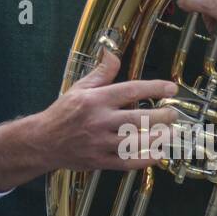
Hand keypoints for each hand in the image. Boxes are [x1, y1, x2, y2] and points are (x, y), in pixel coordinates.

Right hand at [0, 51, 176, 191]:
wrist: (43, 141)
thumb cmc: (63, 113)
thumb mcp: (80, 88)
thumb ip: (101, 72)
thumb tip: (113, 53)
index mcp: (96, 100)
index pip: (131, 90)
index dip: (154, 88)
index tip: (171, 88)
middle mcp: (100, 120)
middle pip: (138, 118)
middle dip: (162, 116)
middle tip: (174, 114)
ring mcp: (100, 142)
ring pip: (136, 141)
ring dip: (158, 138)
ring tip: (171, 133)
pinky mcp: (100, 161)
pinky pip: (127, 162)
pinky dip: (145, 160)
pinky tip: (158, 155)